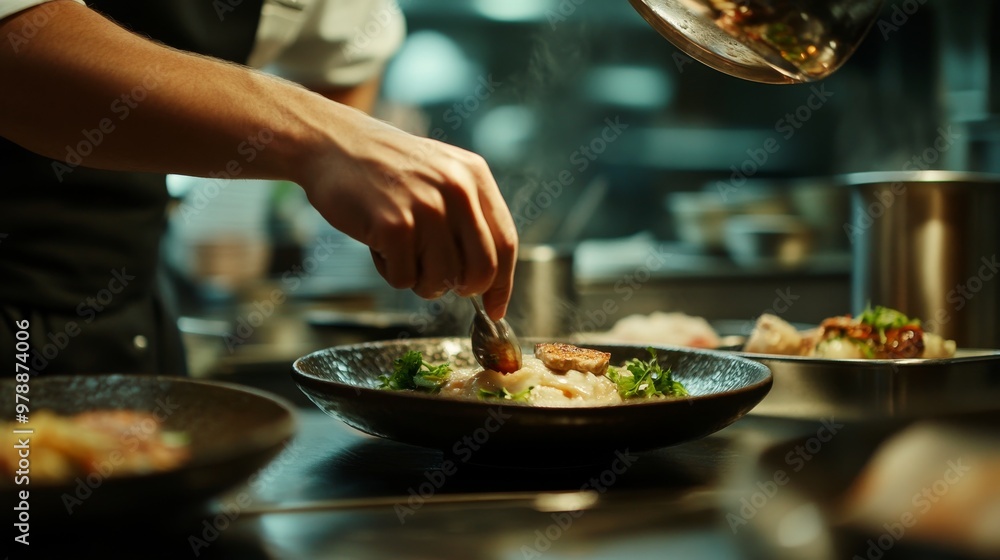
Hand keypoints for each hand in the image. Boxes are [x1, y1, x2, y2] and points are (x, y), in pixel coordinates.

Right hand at [299, 107, 517, 319]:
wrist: (333, 143)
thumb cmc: (386, 168)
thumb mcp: (441, 173)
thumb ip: (468, 215)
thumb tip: (487, 277)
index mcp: (474, 176)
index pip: (506, 242)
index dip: (502, 284)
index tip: (495, 308)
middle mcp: (457, 189)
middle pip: (481, 269)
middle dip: (462, 288)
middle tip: (441, 285)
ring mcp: (426, 207)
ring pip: (442, 280)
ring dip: (420, 281)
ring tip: (401, 253)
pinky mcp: (394, 225)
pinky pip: (404, 279)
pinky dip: (389, 272)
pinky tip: (378, 244)